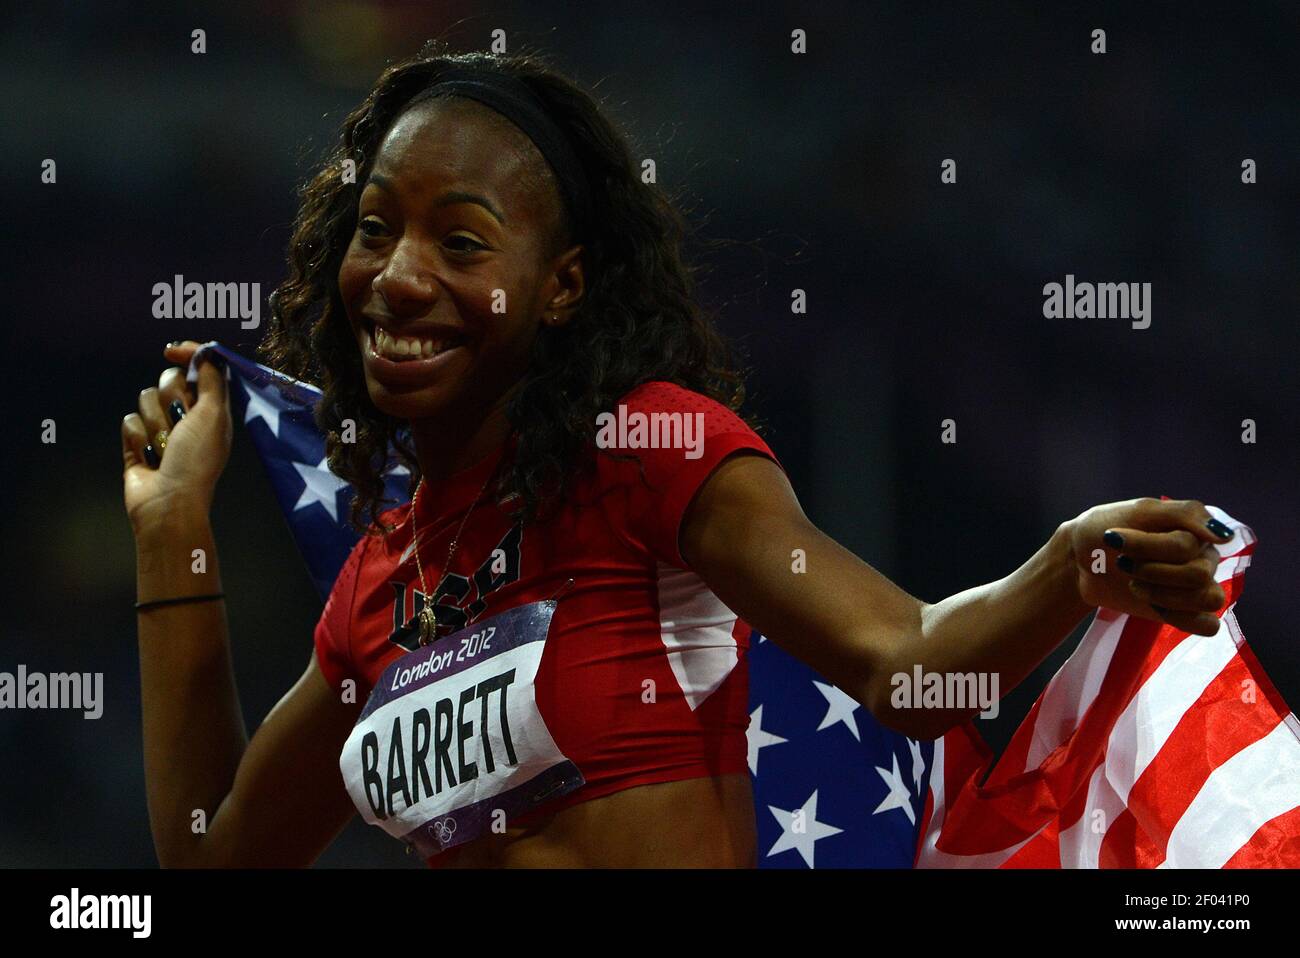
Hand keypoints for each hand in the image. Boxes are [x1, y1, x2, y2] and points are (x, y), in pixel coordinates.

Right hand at [121, 341, 232, 531]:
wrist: (168, 502)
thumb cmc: (196, 460)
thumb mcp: (214, 415)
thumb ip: (212, 379)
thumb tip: (205, 351)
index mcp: (213, 410)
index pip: (200, 370)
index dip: (187, 356)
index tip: (171, 351)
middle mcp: (188, 418)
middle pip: (169, 381)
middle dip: (171, 400)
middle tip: (180, 423)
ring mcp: (161, 430)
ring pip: (145, 399)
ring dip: (155, 423)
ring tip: (165, 447)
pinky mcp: (138, 443)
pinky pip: (128, 421)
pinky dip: (138, 438)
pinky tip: (149, 456)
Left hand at [1065, 497, 1234, 636]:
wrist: (1080, 560)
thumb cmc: (1107, 529)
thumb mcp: (1138, 509)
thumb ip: (1184, 514)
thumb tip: (1225, 537)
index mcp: (1195, 532)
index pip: (1186, 546)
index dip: (1147, 547)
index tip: (1113, 538)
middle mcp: (1203, 559)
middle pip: (1198, 575)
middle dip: (1152, 572)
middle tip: (1124, 564)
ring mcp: (1196, 587)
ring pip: (1208, 600)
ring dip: (1163, 595)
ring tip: (1134, 584)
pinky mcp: (1184, 612)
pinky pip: (1208, 625)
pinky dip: (1182, 619)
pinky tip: (1155, 607)